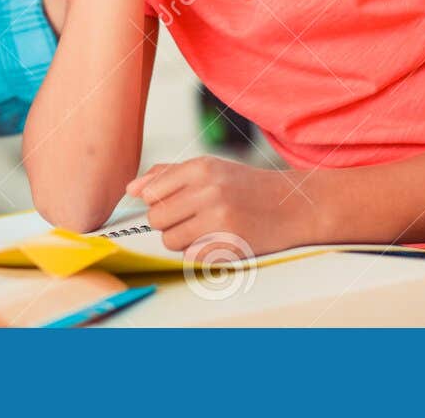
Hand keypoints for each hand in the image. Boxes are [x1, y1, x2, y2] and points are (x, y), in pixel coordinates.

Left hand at [127, 157, 322, 257]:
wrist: (293, 205)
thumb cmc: (245, 187)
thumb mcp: (210, 168)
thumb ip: (167, 175)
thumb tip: (132, 190)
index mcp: (200, 167)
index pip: (151, 193)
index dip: (158, 204)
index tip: (176, 204)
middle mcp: (208, 189)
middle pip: (156, 219)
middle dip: (168, 224)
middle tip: (191, 220)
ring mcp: (219, 217)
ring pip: (169, 240)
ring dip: (181, 241)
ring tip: (203, 231)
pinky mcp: (230, 243)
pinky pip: (190, 256)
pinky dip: (198, 253)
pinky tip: (216, 242)